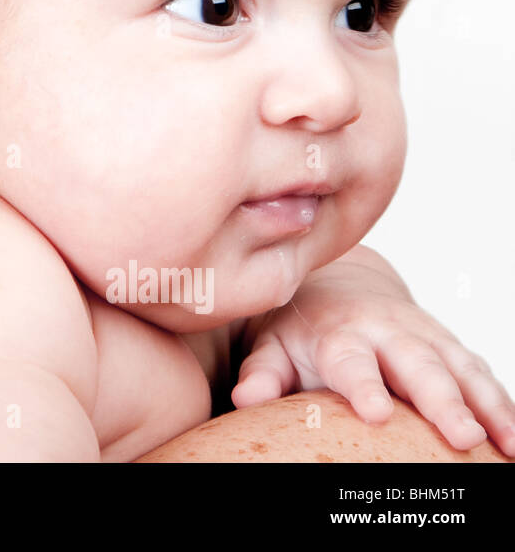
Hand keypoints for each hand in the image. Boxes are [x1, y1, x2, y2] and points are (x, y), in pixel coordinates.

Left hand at [231, 244, 514, 455]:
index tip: (375, 414)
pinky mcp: (452, 349)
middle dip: (442, 400)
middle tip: (460, 437)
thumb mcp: (272, 345)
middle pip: (418, 366)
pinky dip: (503, 404)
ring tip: (507, 445)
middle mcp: (388, 332)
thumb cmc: (300, 328)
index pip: (351, 361)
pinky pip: (482, 376)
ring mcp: (426, 338)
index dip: (363, 385)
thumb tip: (244, 398)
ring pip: (462, 370)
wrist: (338, 286)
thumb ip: (262, 372)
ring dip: (487, 406)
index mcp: (339, 334)